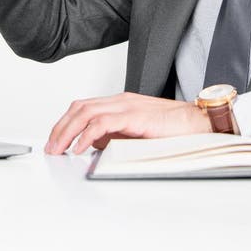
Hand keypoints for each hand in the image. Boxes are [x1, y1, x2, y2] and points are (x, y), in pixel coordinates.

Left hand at [44, 92, 212, 154]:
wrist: (201, 123)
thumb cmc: (174, 129)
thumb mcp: (136, 133)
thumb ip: (115, 135)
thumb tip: (94, 145)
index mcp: (120, 102)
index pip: (83, 107)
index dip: (64, 123)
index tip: (55, 141)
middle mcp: (121, 100)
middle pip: (79, 107)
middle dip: (60, 128)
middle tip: (50, 148)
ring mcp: (128, 106)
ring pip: (86, 112)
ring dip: (67, 132)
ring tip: (58, 150)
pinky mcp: (135, 116)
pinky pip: (103, 123)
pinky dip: (86, 135)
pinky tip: (79, 149)